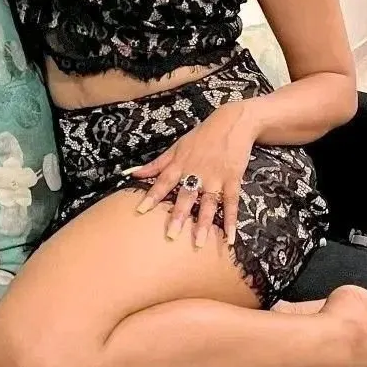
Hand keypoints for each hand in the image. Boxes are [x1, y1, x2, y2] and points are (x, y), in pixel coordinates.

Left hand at [125, 104, 255, 248]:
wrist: (232, 122)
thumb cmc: (202, 135)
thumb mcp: (177, 146)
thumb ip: (157, 163)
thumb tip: (133, 173)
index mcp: (180, 164)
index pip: (163, 182)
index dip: (151, 196)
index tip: (140, 210)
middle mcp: (196, 172)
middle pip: (186, 196)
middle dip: (178, 215)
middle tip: (171, 236)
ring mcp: (215, 177)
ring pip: (208, 203)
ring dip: (204, 223)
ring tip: (198, 243)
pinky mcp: (232, 179)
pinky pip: (231, 203)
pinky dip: (231, 220)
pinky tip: (230, 238)